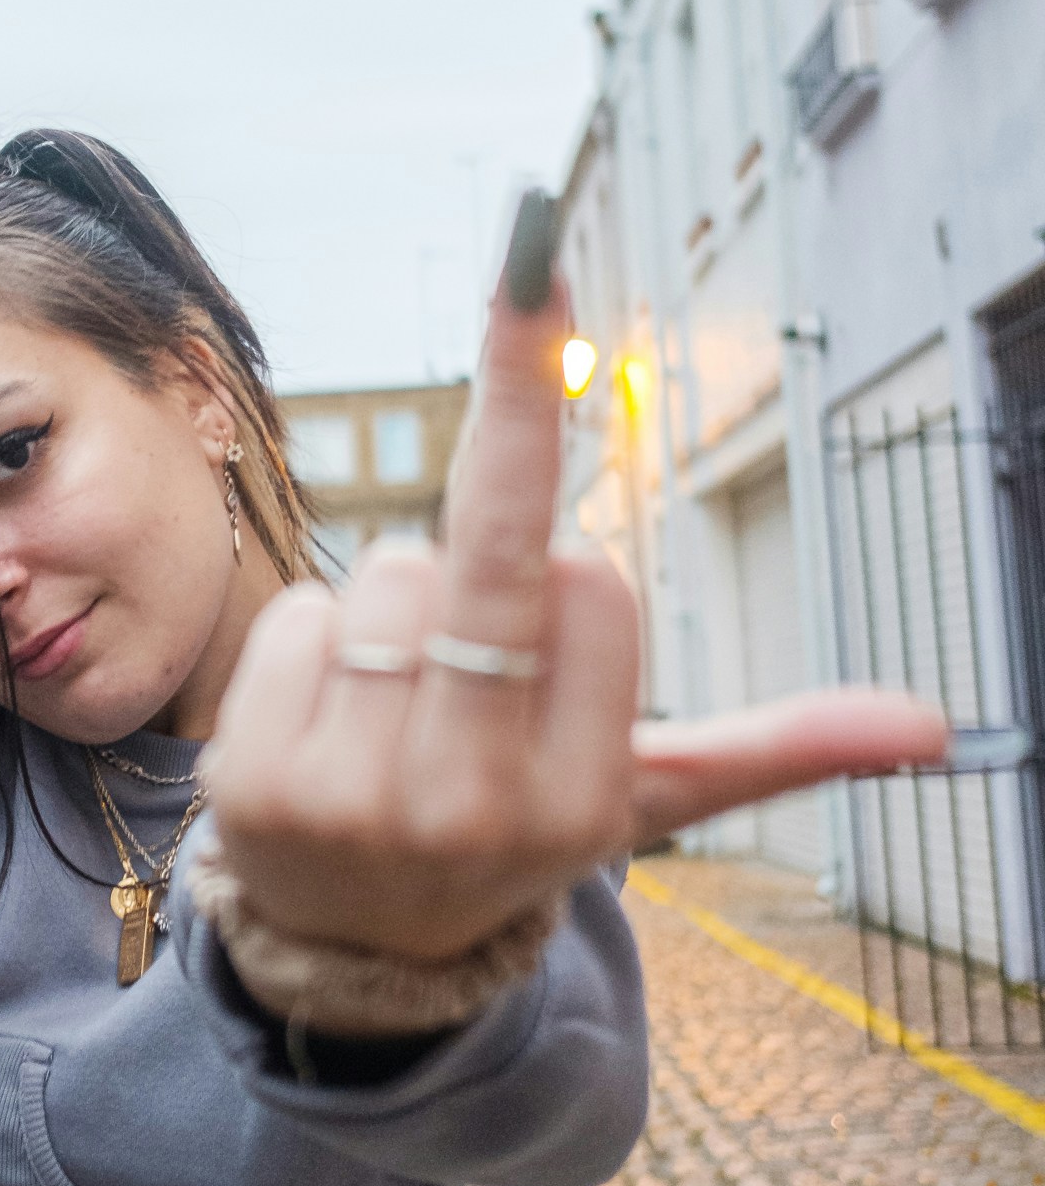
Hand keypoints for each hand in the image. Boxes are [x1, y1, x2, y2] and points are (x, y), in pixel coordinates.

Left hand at [206, 209, 945, 964]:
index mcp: (584, 805)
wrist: (359, 951)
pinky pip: (300, 608)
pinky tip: (332, 704)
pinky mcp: (255, 781)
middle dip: (511, 391)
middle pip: (486, 559)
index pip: (592, 588)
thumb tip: (930, 727)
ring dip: (397, 599)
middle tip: (534, 233)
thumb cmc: (513, 827)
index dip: (575, 576)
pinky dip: (316, 629)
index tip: (563, 609)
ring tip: (401, 691)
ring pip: (387, 575)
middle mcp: (474, 809)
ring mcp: (356, 801)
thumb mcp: (645, 798)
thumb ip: (778, 748)